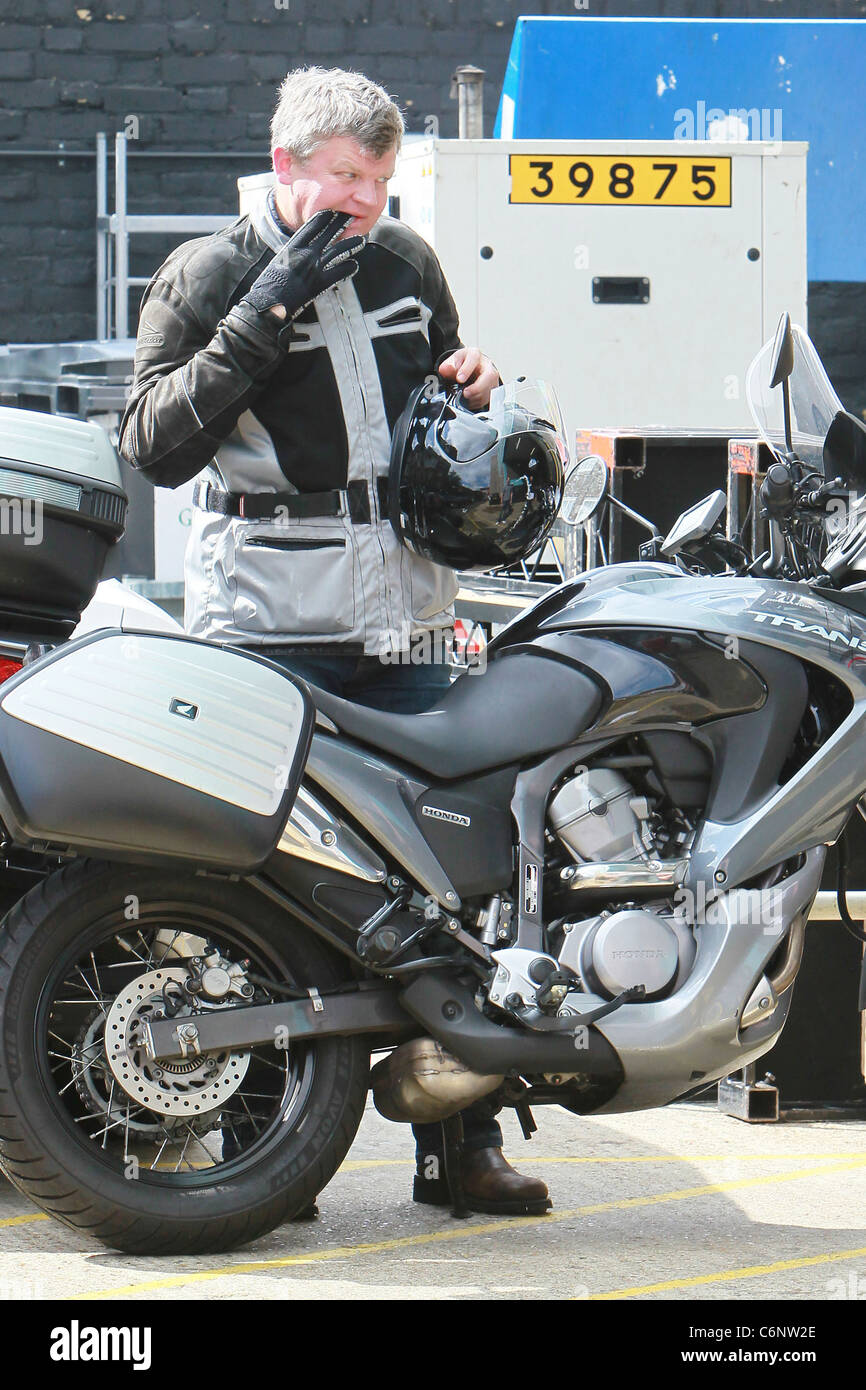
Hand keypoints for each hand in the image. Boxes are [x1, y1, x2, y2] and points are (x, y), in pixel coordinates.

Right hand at [243, 209, 365, 321]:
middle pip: (329, 232)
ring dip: (352, 244)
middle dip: (342, 223)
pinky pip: (341, 271)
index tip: (334, 211)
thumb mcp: (280, 259)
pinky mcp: (321, 283)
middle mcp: (306, 253)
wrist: (270, 302)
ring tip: (361, 240)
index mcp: (294, 245)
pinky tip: (354, 265)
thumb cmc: (270, 283)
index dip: (327, 216)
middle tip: (352, 218)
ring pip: (340, 250)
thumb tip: (305, 247)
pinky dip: (349, 267)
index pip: (314, 223)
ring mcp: (315, 267)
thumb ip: (294, 251)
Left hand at [437, 347, 499, 408]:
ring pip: (489, 390)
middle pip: (490, 376)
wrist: (469, 372)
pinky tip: (469, 400)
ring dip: (476, 397)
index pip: (474, 358)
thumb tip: (445, 369)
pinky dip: (477, 402)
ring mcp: (492, 380)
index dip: (467, 370)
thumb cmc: (462, 366)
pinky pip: (487, 399)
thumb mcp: (453, 363)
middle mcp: (488, 366)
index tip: (459, 379)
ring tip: (465, 397)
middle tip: (466, 393)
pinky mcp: (493, 392)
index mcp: (475, 355)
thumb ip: (448, 366)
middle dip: (477, 387)